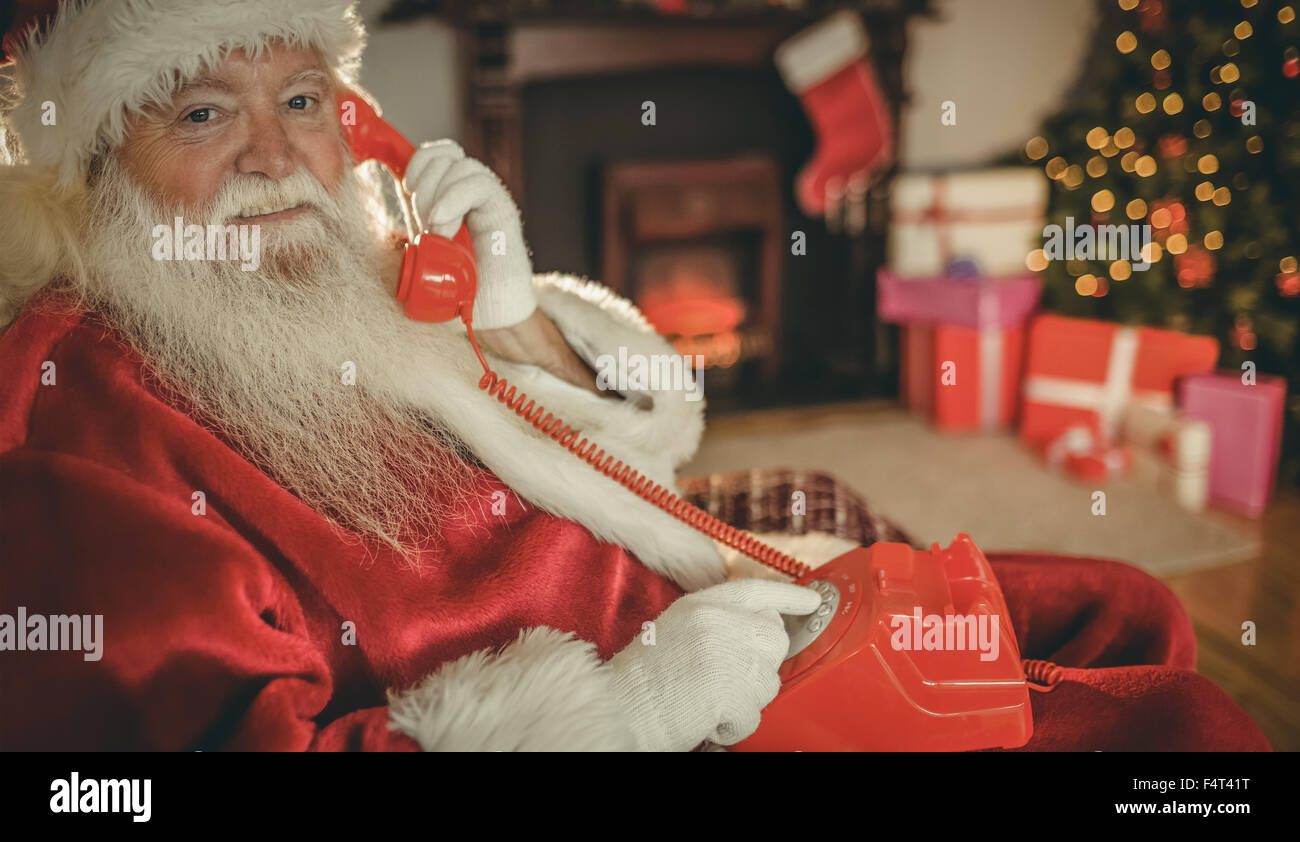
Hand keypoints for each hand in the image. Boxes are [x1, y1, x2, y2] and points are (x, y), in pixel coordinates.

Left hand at [403, 140, 536, 329]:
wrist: (488, 314)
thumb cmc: (452, 292)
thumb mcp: (413, 261)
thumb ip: (395, 239)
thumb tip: (359, 226)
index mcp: (437, 200)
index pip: (424, 156)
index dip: (403, 153)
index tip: (387, 172)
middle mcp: (461, 194)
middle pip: (438, 154)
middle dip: (421, 180)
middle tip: (421, 220)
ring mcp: (482, 199)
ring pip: (456, 163)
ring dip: (437, 193)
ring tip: (437, 231)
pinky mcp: (501, 208)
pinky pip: (477, 182)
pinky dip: (455, 198)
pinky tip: (447, 225)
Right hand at [603, 579, 822, 750]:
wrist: (619, 709)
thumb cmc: (645, 678)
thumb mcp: (679, 626)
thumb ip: (719, 618)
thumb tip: (764, 624)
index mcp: (703, 604)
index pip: (758, 591)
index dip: (788, 597)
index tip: (812, 601)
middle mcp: (719, 622)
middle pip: (774, 641)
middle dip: (760, 665)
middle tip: (726, 679)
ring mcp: (726, 656)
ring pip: (769, 682)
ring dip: (745, 699)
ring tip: (708, 698)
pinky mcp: (730, 692)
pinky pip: (754, 716)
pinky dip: (733, 726)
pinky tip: (707, 717)